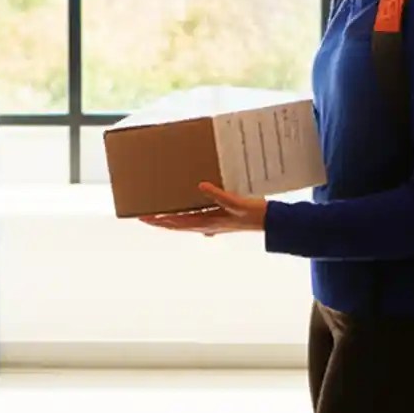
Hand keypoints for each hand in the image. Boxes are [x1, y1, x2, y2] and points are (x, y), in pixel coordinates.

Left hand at [139, 182, 268, 236]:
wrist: (269, 222)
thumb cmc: (253, 213)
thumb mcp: (235, 202)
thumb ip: (218, 195)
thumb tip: (201, 186)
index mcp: (207, 221)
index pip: (177, 222)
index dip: (160, 220)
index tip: (144, 217)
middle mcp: (206, 225)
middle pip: (177, 226)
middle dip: (160, 222)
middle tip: (143, 217)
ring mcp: (212, 225)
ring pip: (185, 226)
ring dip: (171, 222)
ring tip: (160, 217)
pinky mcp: (219, 222)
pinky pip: (196, 222)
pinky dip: (185, 220)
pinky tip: (187, 217)